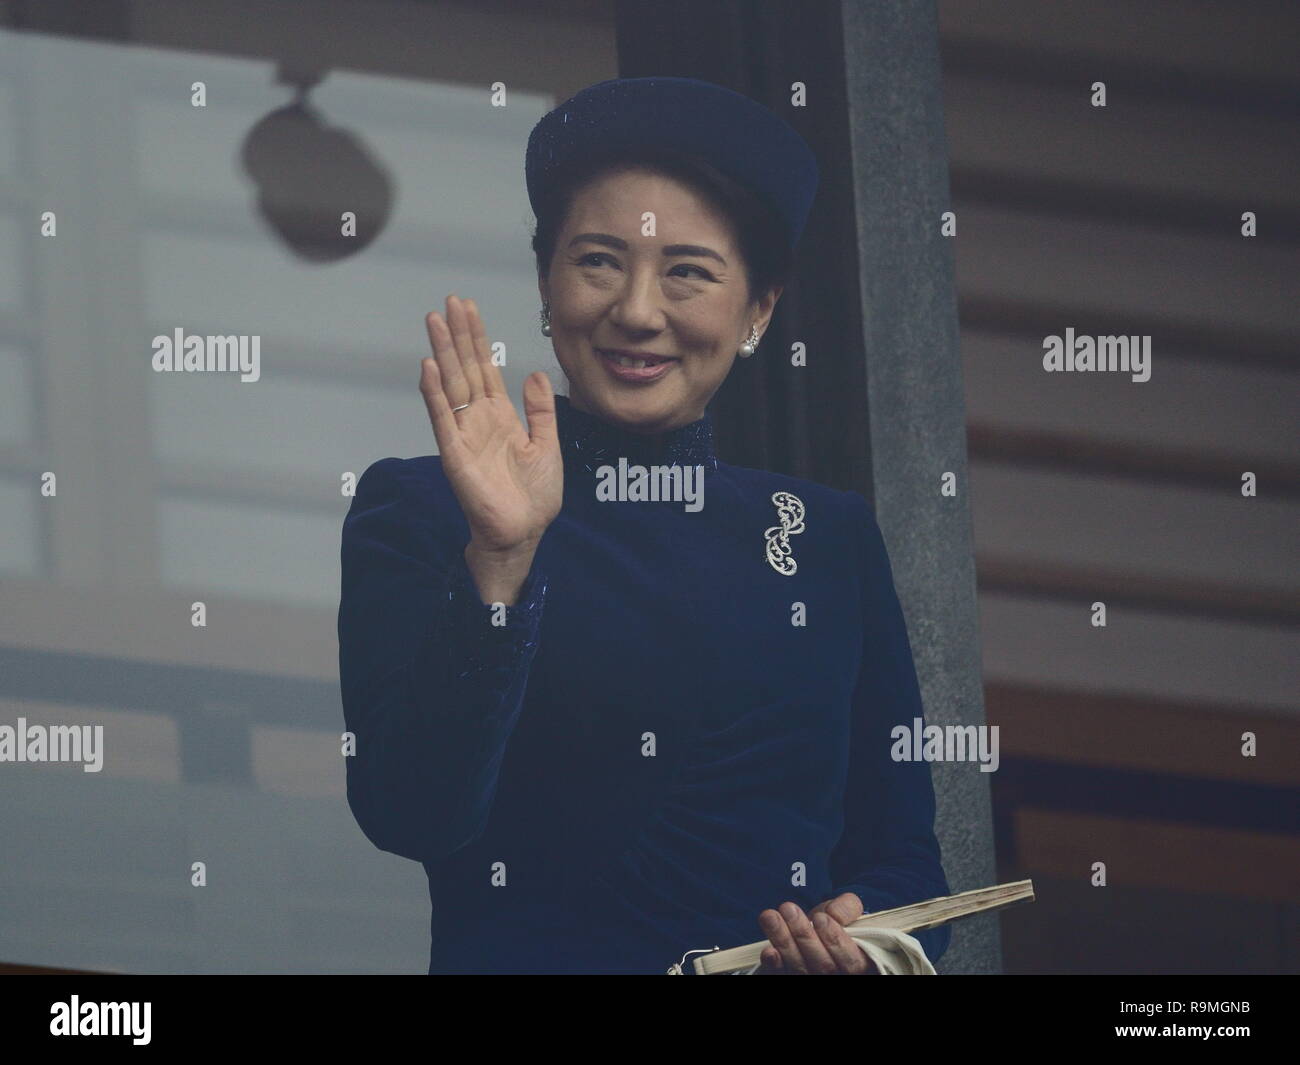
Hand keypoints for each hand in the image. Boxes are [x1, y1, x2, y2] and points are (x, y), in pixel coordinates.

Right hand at [420, 295, 562, 553]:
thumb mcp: (548, 445)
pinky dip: (435, 394)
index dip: (477, 338)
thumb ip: (541, 410)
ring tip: (433, 322)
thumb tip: (535, 374)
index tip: (467, 308)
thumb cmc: (535, 496)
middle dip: (456, 335)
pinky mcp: (456, 455)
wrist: (524, 533)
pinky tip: (430, 367)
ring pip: (451, 386)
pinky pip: (443, 419)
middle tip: (447, 301)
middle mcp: (479, 420)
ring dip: (442, 353)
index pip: (485, 368)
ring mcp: (465, 435)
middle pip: (464, 369)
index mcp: (501, 416)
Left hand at [756, 892, 877, 973]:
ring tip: (770, 916)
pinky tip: (768, 951)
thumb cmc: (838, 922)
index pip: (851, 961)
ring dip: (783, 942)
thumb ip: (848, 908)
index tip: (820, 918)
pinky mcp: (791, 977)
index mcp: (860, 964)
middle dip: (803, 935)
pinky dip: (774, 966)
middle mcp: (837, 977)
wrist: (821, 929)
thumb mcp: (849, 910)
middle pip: (822, 965)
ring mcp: (813, 979)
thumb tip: (833, 914)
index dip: (836, 940)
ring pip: (799, 969)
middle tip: (788, 908)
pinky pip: (781, 976)